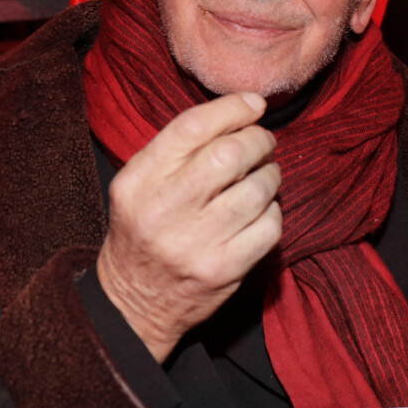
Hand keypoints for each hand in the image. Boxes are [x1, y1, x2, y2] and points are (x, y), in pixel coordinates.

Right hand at [97, 92, 281, 361]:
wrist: (134, 303)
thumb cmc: (145, 230)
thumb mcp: (139, 186)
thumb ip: (178, 150)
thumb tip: (243, 110)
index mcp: (138, 182)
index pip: (191, 128)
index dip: (231, 109)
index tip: (254, 104)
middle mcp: (163, 211)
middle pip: (229, 155)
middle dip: (258, 141)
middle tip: (263, 143)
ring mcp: (195, 244)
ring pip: (256, 189)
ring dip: (270, 174)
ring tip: (264, 175)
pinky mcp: (224, 269)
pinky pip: (269, 225)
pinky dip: (273, 210)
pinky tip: (261, 210)